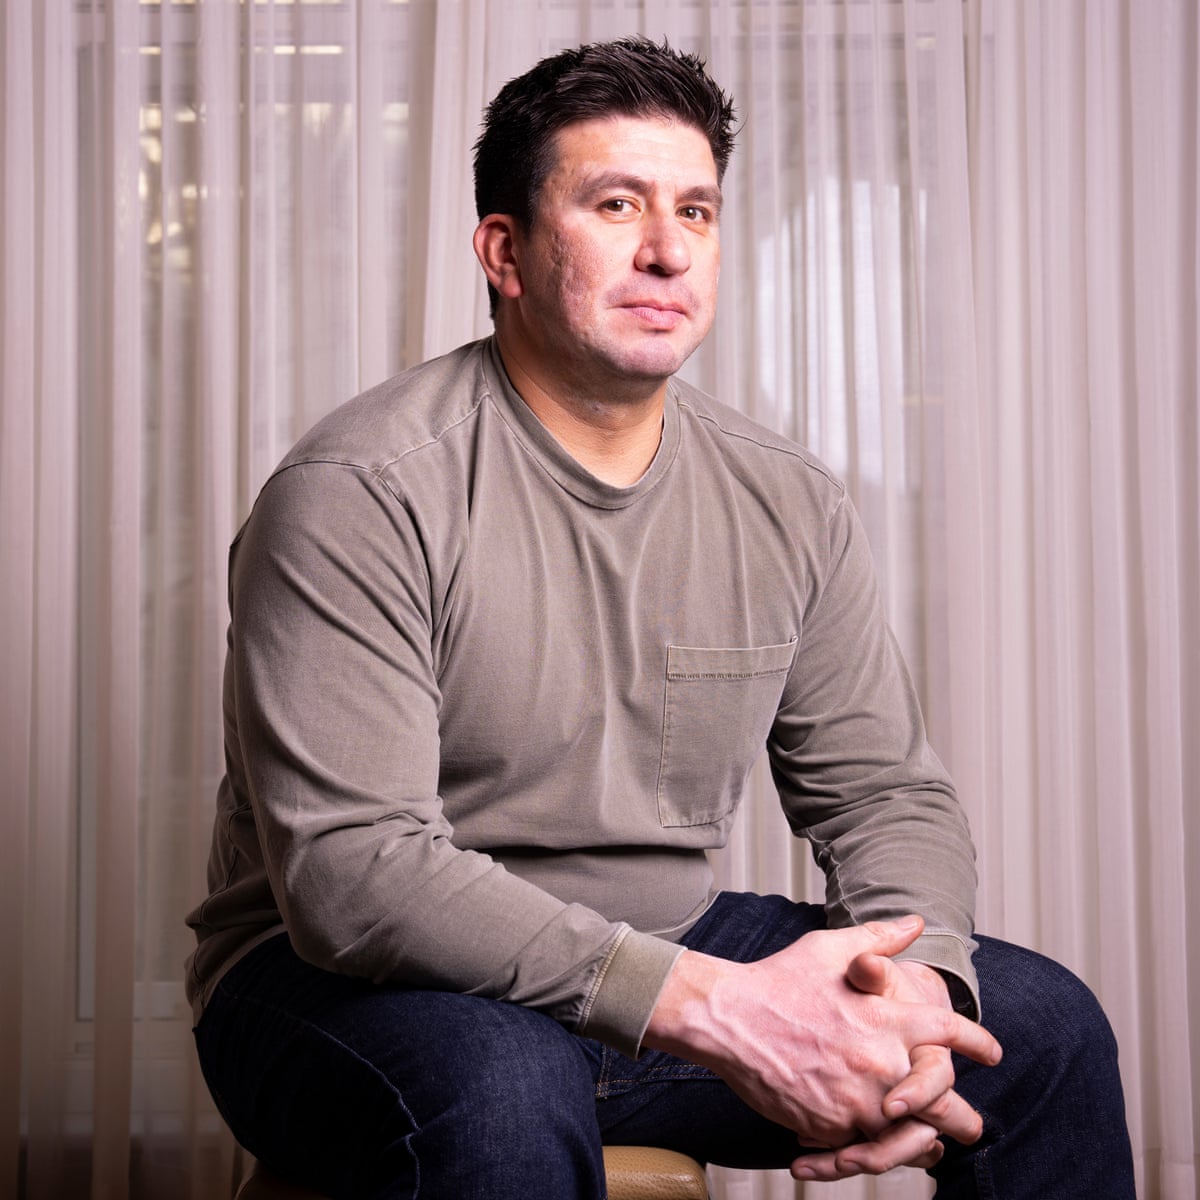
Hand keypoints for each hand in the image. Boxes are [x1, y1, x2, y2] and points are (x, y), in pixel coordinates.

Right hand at [643, 916, 1000, 1158]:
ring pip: (907, 1138)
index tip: (992, 1053)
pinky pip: (859, 1145)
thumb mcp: (830, 947)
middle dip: (963, 1120)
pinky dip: (867, 1146)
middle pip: (945, 1105)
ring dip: (919, 1142)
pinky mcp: (829, 1127)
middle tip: (971, 1126)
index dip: (978, 1044)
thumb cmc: (778, 979)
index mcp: (888, 1018)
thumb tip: (916, 922)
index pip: (951, 1034)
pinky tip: (871, 1144)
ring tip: (927, 1146)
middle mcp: (881, 1063)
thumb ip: (879, 938)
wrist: (726, 1017)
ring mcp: (856, 1101)